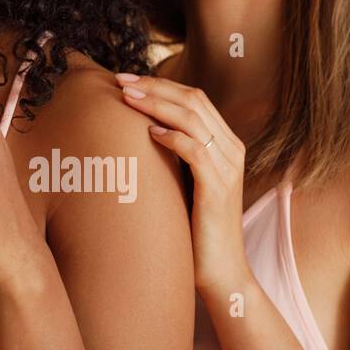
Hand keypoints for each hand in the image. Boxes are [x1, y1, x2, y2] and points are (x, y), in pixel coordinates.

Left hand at [115, 73, 248, 294]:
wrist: (218, 270)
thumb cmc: (192, 224)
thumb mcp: (181, 179)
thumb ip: (170, 153)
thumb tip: (133, 128)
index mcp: (224, 143)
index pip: (194, 98)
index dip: (159, 84)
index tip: (124, 79)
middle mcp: (231, 150)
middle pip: (193, 100)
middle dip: (154, 86)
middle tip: (119, 80)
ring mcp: (227, 168)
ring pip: (193, 119)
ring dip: (157, 104)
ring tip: (126, 98)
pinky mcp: (218, 189)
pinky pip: (196, 152)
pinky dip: (172, 137)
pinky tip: (149, 132)